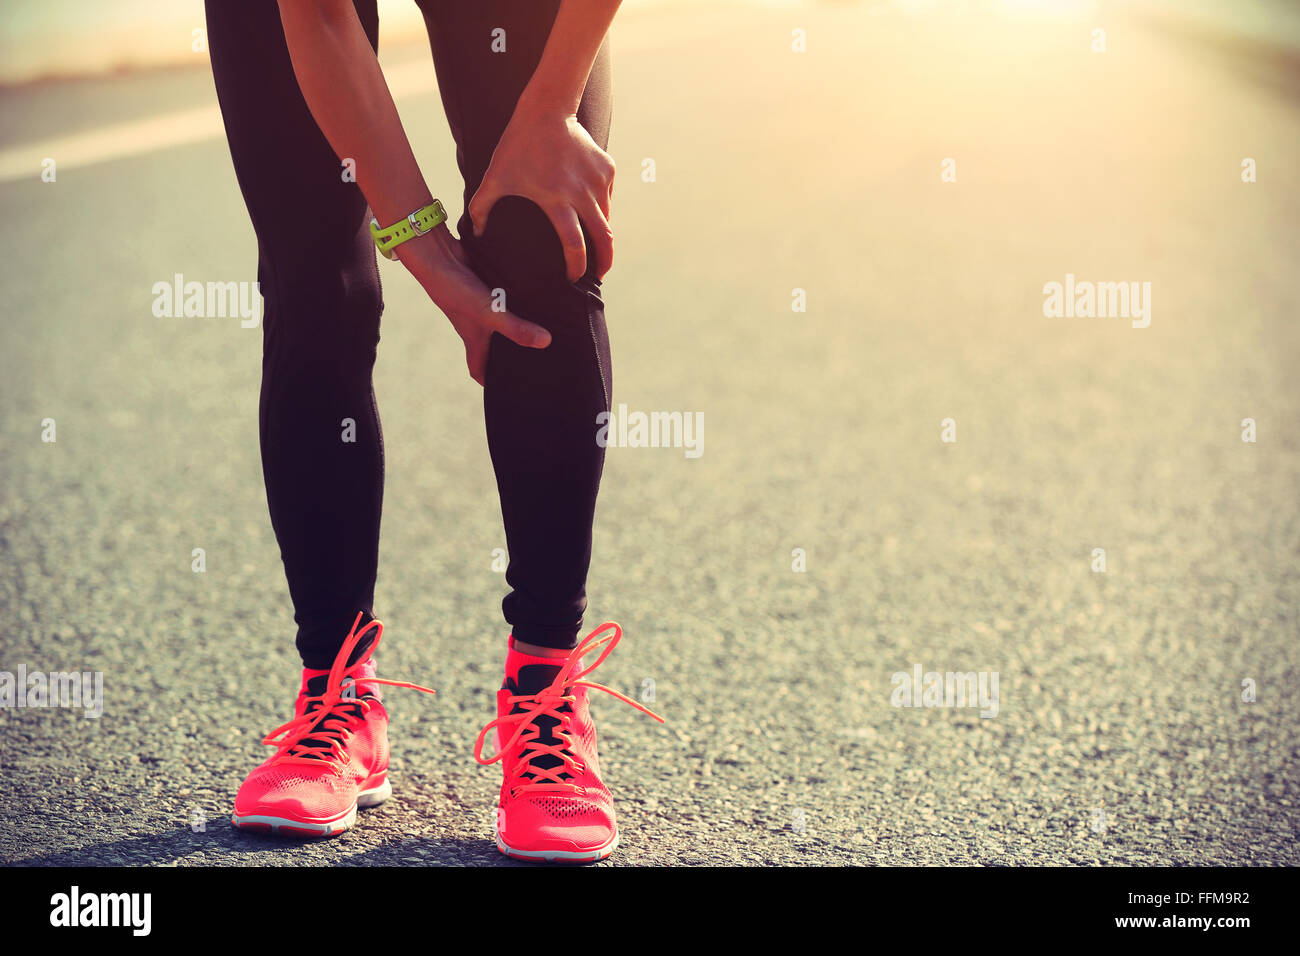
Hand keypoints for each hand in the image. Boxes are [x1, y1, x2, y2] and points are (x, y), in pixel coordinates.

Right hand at [399, 225, 550, 385]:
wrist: (438, 254)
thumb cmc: (456, 290)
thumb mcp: (488, 314)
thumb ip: (515, 328)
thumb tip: (546, 342)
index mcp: (474, 340)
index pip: (479, 369)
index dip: (491, 383)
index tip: (509, 390)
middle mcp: (477, 326)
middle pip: (495, 348)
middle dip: (512, 355)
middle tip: (540, 360)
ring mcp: (482, 307)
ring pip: (502, 322)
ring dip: (520, 325)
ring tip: (549, 331)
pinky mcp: (487, 288)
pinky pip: (506, 300)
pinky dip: (520, 301)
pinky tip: (541, 299)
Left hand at [468, 106, 614, 282]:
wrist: (547, 110)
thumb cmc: (518, 145)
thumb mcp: (495, 176)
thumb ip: (481, 207)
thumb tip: (475, 232)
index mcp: (557, 201)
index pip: (574, 245)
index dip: (576, 266)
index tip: (573, 278)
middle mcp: (583, 194)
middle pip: (604, 238)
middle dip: (605, 261)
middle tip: (600, 275)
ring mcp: (598, 180)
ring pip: (607, 217)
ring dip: (602, 234)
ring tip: (596, 245)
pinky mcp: (607, 169)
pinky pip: (607, 196)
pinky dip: (602, 207)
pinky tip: (593, 212)